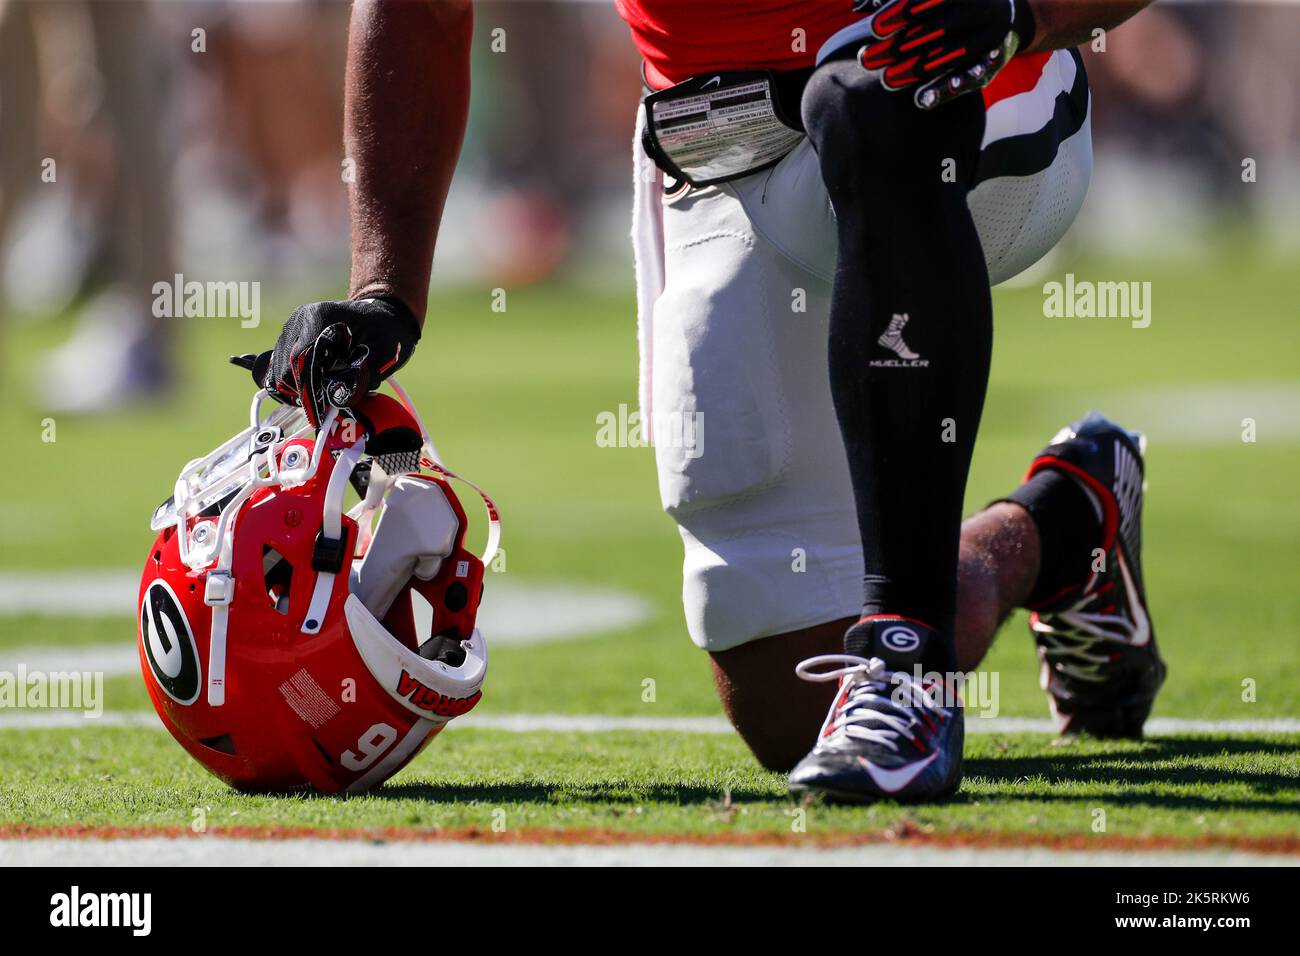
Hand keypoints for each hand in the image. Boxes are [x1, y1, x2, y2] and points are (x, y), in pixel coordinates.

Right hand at [232, 295, 420, 427]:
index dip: (307, 389)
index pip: (301, 358)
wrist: (378, 316)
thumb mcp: (385, 351)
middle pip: (286, 367)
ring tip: (322, 397)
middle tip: (323, 409)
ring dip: (297, 390)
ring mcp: (290, 330)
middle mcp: (299, 321)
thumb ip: (366, 374)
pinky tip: (313, 389)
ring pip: (279, 371)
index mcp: (320, 316)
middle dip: (302, 393)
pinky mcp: (288, 341)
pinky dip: (294, 385)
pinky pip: (280, 370)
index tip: (318, 412)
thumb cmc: (383, 330)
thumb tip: (340, 398)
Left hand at [854, 0, 1035, 109]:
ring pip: (951, 55)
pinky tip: (921, 100)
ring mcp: (988, 37)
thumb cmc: (952, 0)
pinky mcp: (992, 63)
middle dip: (900, 45)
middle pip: (938, 29)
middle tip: (865, 59)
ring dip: (916, 70)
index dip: (904, 11)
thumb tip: (863, 4)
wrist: (1004, 12)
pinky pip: (969, 78)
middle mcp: (981, 9)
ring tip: (886, 80)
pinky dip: (945, 90)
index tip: (874, 28)